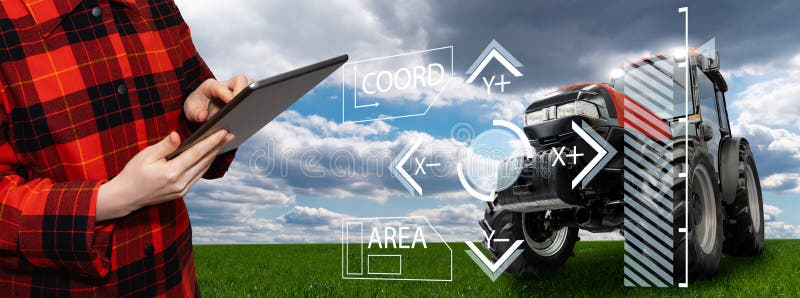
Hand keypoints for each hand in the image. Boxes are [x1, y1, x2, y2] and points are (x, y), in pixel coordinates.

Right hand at [96, 130, 234, 220]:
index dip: (212, 142)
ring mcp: (182, 190)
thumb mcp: (146, 156)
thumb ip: (165, 146)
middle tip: (230, 134)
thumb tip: (177, 136)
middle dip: (218, 147)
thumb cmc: (133, 173)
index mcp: (171, 173)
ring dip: (214, 156)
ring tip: (223, 142)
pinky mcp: (181, 193)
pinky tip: (209, 156)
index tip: (223, 132)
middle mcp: (180, 183)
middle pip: (204, 161)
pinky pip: (197, 176)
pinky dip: (205, 165)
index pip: (197, 153)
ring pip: (203, 170)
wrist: (126, 197)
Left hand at [184, 75, 253, 122]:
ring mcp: (236, 88)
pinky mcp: (243, 94)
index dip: (227, 94)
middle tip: (244, 105)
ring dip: (252, 93)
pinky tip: (256, 111)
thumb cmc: (196, 109)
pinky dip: (256, 99)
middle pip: (240, 79)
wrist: (201, 109)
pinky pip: (254, 92)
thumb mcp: (190, 111)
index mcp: (210, 86)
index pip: (220, 87)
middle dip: (243, 91)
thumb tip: (203, 116)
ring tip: (251, 107)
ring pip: (250, 83)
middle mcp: (225, 84)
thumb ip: (195, 113)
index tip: (231, 102)